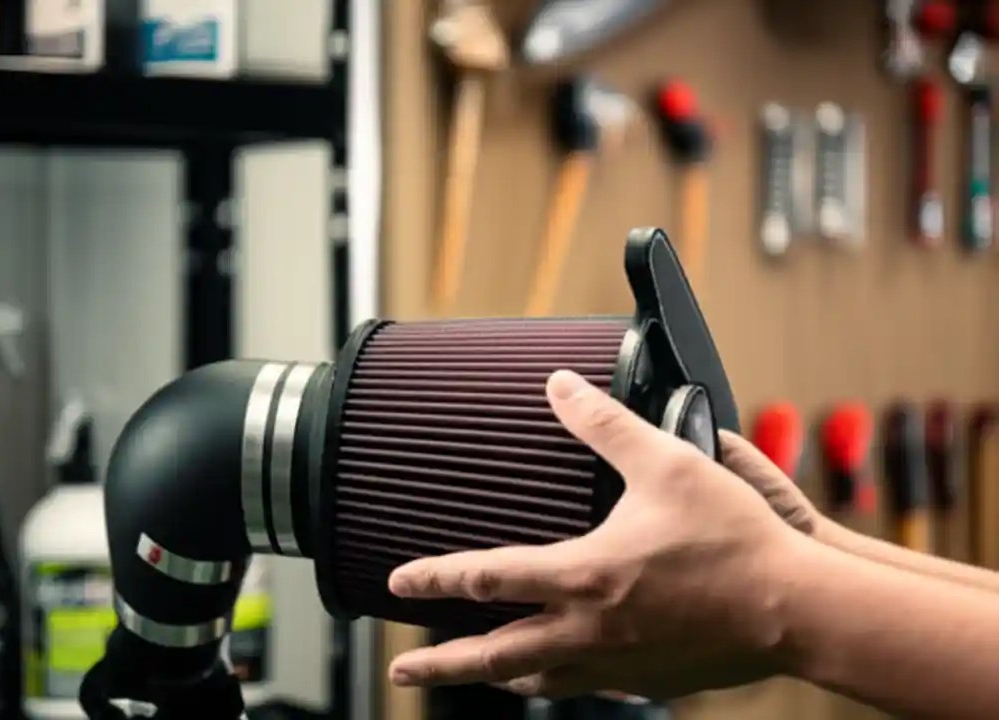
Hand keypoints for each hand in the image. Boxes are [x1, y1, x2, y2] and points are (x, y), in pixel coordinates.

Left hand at [385, 370, 805, 699]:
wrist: (800, 609)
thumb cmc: (735, 538)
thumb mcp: (667, 463)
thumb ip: (605, 424)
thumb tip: (560, 386)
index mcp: (583, 578)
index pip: (485, 579)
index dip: (434, 578)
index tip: (398, 581)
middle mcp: (589, 631)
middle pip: (493, 657)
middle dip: (439, 664)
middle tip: (400, 670)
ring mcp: (619, 665)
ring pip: (539, 680)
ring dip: (497, 677)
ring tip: (475, 676)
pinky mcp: (651, 681)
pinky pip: (590, 687)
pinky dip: (561, 682)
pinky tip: (563, 676)